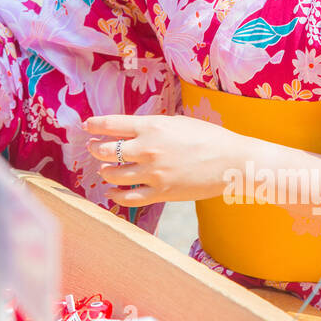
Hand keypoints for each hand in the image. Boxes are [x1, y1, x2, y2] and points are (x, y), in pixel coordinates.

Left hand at [84, 114, 261, 206]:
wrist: (233, 161)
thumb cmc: (208, 137)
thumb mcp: (177, 122)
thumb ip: (152, 126)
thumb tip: (131, 129)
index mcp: (151, 126)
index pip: (111, 125)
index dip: (94, 125)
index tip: (87, 127)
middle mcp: (147, 149)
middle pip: (106, 151)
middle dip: (95, 149)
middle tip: (93, 149)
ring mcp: (153, 173)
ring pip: (114, 175)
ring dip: (105, 172)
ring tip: (104, 170)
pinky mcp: (161, 193)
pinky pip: (129, 197)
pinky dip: (116, 195)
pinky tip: (112, 192)